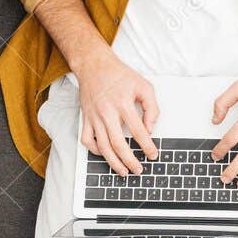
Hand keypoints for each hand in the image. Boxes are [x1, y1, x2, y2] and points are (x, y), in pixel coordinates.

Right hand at [75, 47, 159, 175]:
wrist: (94, 65)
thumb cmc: (120, 75)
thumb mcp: (144, 86)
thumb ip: (151, 108)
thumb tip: (150, 129)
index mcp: (123, 103)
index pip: (138, 131)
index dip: (147, 146)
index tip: (153, 155)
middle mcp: (107, 112)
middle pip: (118, 144)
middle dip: (130, 161)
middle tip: (138, 170)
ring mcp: (94, 116)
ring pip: (102, 147)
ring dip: (113, 162)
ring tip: (123, 171)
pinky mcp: (85, 118)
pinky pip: (87, 140)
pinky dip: (95, 151)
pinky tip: (105, 155)